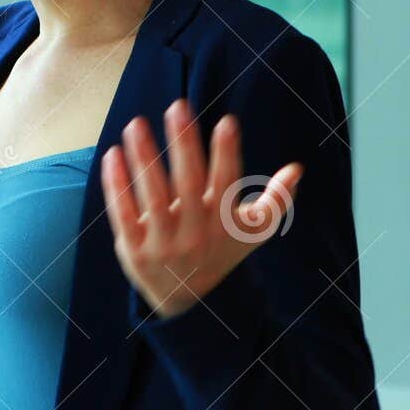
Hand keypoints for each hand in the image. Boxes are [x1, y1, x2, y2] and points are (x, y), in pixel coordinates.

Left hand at [100, 97, 303, 319]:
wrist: (190, 303)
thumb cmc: (221, 253)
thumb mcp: (252, 232)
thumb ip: (276, 201)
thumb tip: (297, 168)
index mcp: (222, 222)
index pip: (227, 183)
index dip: (227, 154)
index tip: (227, 122)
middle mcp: (194, 232)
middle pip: (188, 183)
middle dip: (183, 144)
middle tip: (177, 106)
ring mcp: (162, 242)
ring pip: (151, 196)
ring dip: (143, 158)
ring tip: (135, 124)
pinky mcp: (134, 250)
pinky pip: (122, 214)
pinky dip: (116, 185)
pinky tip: (112, 155)